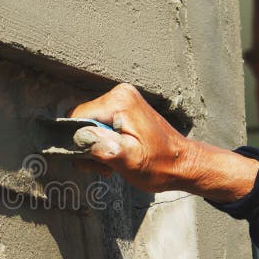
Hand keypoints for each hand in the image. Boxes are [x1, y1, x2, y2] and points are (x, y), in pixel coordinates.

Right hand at [68, 84, 258, 201]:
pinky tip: (119, 153)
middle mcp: (119, 93)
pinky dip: (104, 142)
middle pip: (82, 120)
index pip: (76, 117)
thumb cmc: (160, 165)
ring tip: (116, 160)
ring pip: (89, 125)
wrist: (183, 164)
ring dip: (97, 147)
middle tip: (108, 163)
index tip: (97, 158)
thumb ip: (101, 146)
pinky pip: (100, 125)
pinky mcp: (124, 107)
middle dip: (89, 145)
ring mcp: (122, 99)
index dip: (79, 141)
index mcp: (119, 101)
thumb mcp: (129, 160)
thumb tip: (75, 137)